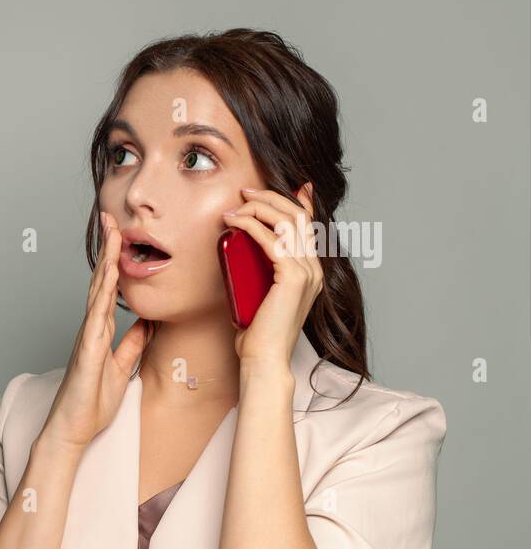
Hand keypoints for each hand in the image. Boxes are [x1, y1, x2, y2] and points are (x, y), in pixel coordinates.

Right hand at [38, 211, 150, 451]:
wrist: (73, 429)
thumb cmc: (91, 404)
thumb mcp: (123, 369)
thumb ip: (132, 345)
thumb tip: (146, 324)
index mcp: (100, 331)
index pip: (109, 288)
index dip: (116, 260)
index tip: (120, 235)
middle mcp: (92, 328)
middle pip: (102, 280)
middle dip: (108, 247)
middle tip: (111, 217)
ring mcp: (88, 336)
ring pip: (98, 289)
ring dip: (106, 259)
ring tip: (111, 231)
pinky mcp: (88, 349)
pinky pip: (97, 314)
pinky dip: (104, 291)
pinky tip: (110, 273)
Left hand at [221, 182, 324, 367]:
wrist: (263, 359)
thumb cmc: (256, 334)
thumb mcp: (257, 296)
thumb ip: (257, 277)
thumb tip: (238, 257)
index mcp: (309, 271)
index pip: (307, 226)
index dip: (296, 201)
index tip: (273, 189)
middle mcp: (313, 268)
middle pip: (298, 216)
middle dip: (271, 198)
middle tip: (244, 193)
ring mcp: (306, 272)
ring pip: (287, 222)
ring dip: (259, 208)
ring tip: (236, 206)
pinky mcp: (293, 278)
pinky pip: (273, 241)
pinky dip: (253, 226)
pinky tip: (236, 222)